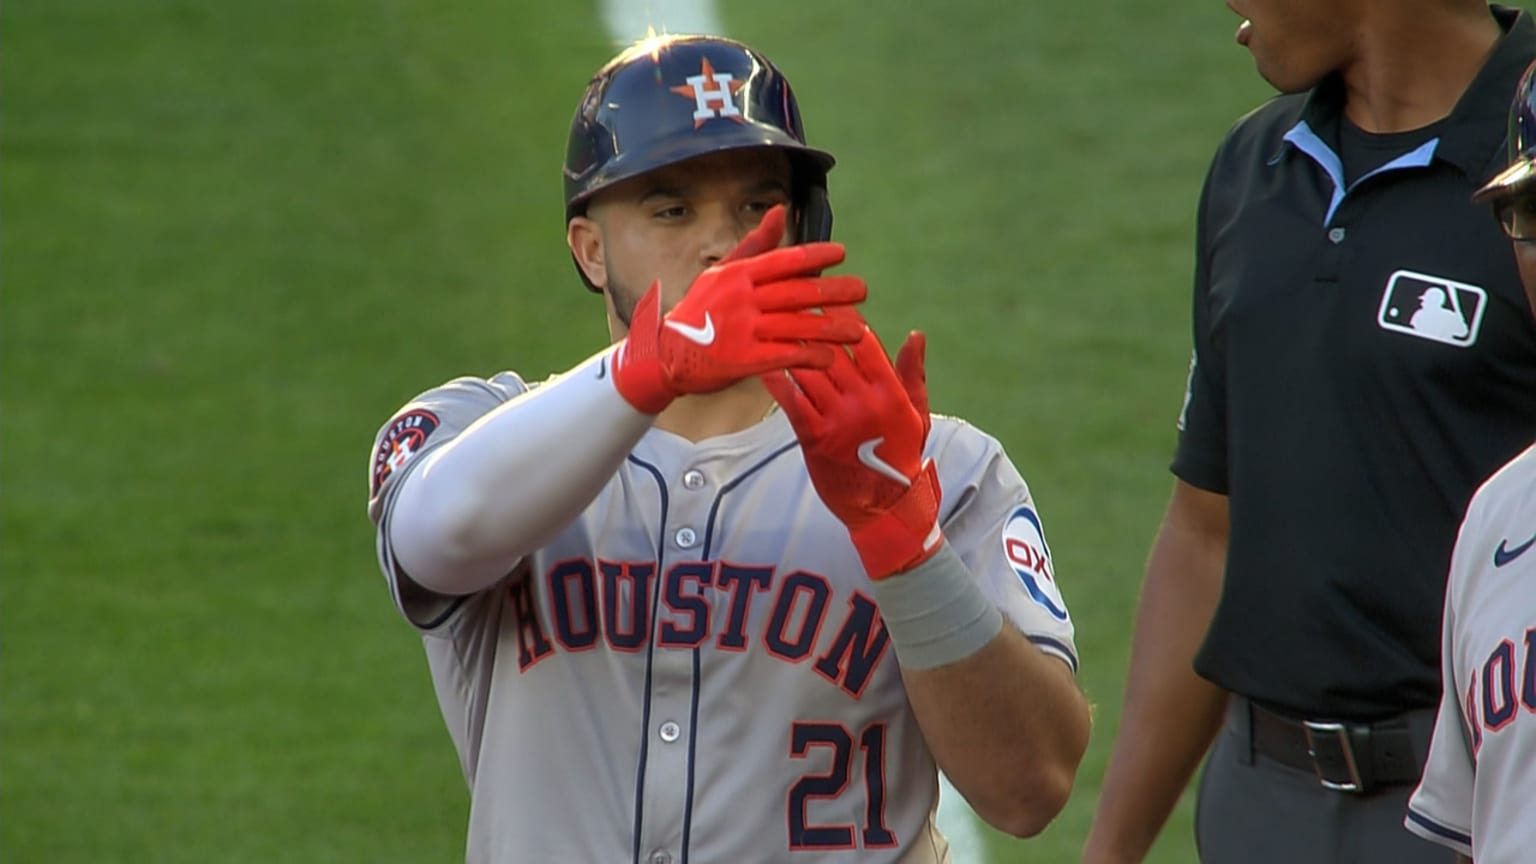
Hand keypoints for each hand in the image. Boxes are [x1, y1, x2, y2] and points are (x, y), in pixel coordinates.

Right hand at [612, 206, 867, 412]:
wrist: (665, 355)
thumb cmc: (700, 311)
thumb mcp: (721, 273)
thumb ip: (755, 245)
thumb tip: (780, 210)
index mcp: (737, 274)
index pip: (783, 260)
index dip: (815, 256)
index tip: (842, 253)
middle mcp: (740, 299)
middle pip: (797, 293)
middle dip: (834, 291)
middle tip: (862, 290)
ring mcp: (741, 330)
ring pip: (797, 326)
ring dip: (831, 328)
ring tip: (858, 330)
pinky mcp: (742, 361)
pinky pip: (785, 356)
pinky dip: (810, 356)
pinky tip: (830, 357)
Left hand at [761, 308, 940, 578]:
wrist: (883, 505)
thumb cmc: (901, 454)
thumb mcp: (916, 413)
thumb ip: (912, 373)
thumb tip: (916, 334)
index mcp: (889, 392)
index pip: (864, 343)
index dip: (845, 316)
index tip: (829, 293)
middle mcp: (862, 402)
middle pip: (832, 351)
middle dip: (811, 322)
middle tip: (792, 296)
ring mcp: (837, 420)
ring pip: (808, 371)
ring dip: (789, 344)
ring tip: (773, 320)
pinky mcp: (814, 438)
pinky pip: (791, 401)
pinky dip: (777, 379)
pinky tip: (763, 361)